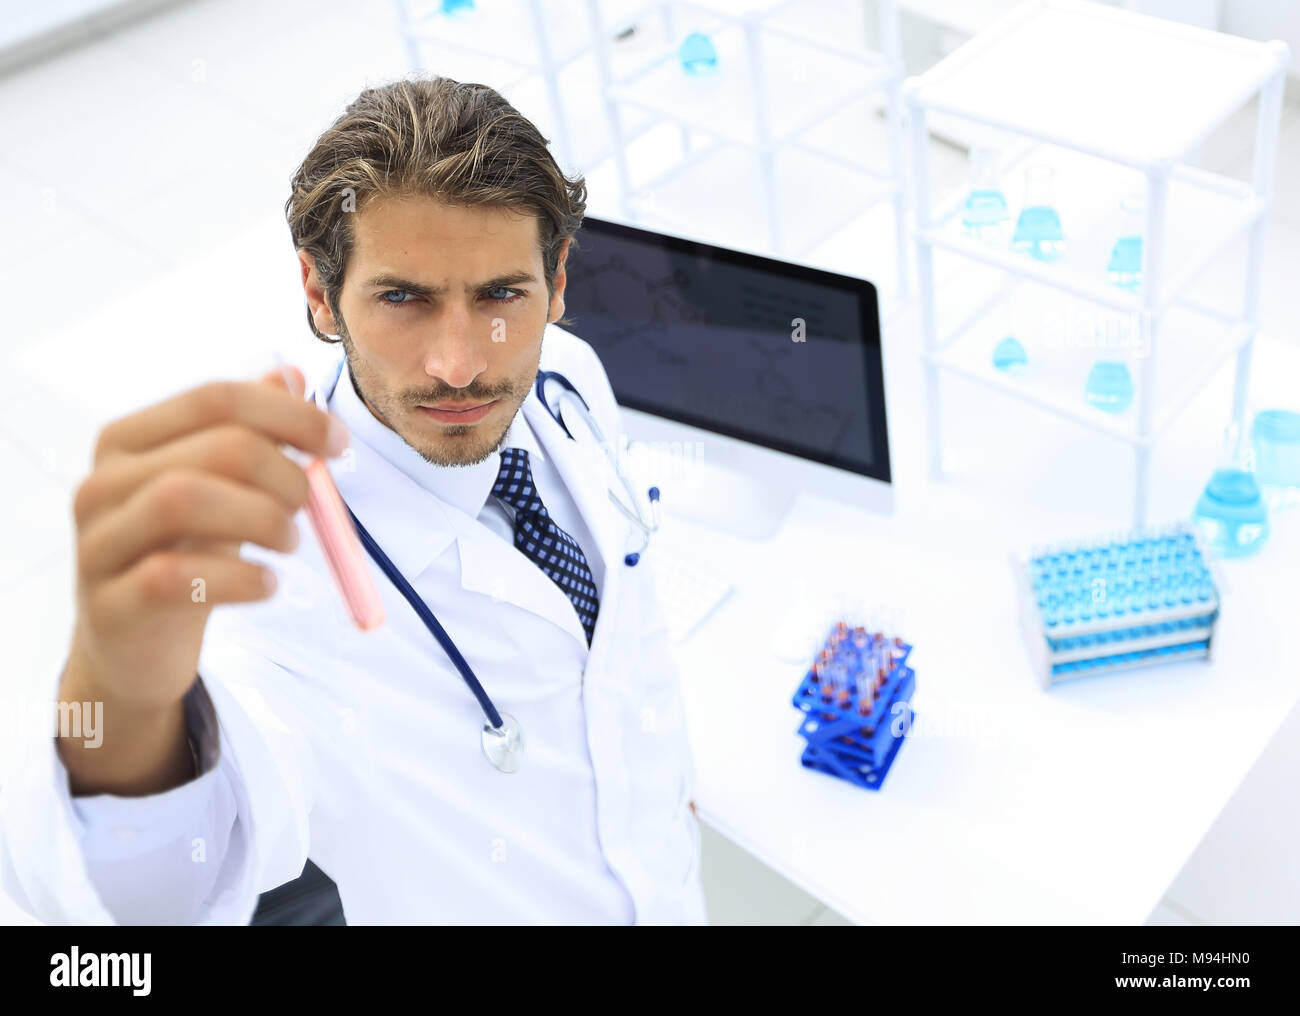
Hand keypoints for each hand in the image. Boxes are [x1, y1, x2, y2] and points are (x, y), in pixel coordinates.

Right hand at [65, 366, 347, 715]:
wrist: (135, 648)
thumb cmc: (184, 555)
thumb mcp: (220, 490)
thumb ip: (248, 432)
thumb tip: (288, 373)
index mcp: (130, 439)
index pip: (217, 398)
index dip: (291, 414)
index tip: (339, 445)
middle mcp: (103, 482)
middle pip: (215, 447)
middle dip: (285, 473)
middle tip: (309, 507)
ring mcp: (98, 543)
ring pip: (183, 500)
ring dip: (262, 518)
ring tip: (288, 543)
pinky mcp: (111, 605)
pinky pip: (174, 576)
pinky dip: (239, 578)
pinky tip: (267, 585)